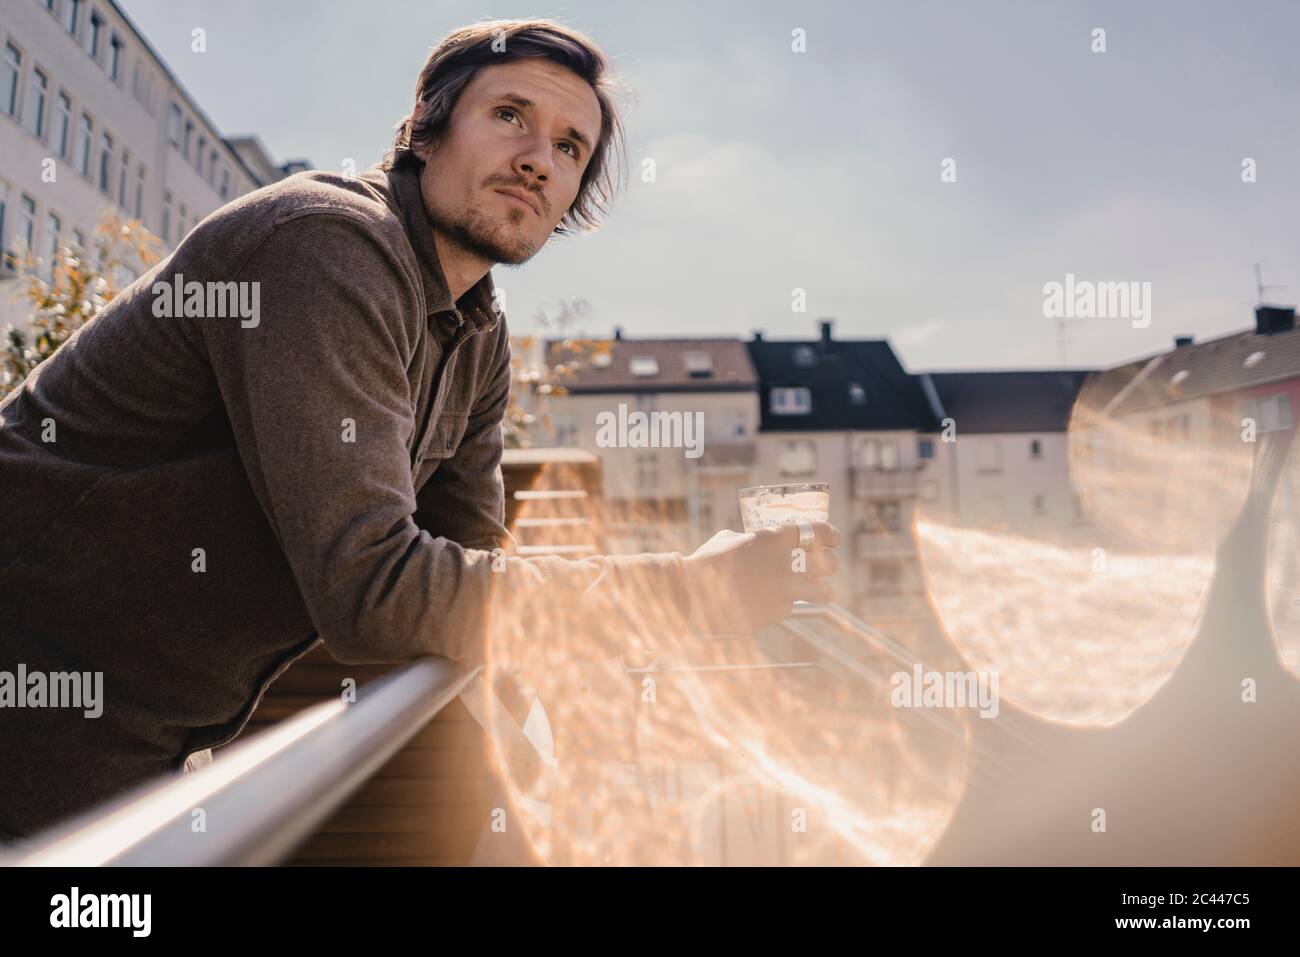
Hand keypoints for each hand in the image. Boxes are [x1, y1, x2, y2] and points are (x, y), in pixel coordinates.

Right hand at [681, 521, 840, 634]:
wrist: (694, 592)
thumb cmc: (709, 560)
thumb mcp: (732, 538)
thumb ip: (754, 541)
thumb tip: (759, 544)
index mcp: (776, 537)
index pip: (820, 532)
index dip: (832, 535)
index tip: (834, 539)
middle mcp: (788, 561)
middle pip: (830, 563)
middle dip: (831, 564)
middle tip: (826, 567)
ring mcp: (787, 588)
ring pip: (825, 591)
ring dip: (826, 590)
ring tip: (823, 592)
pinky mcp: (780, 610)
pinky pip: (793, 606)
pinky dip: (787, 604)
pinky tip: (774, 602)